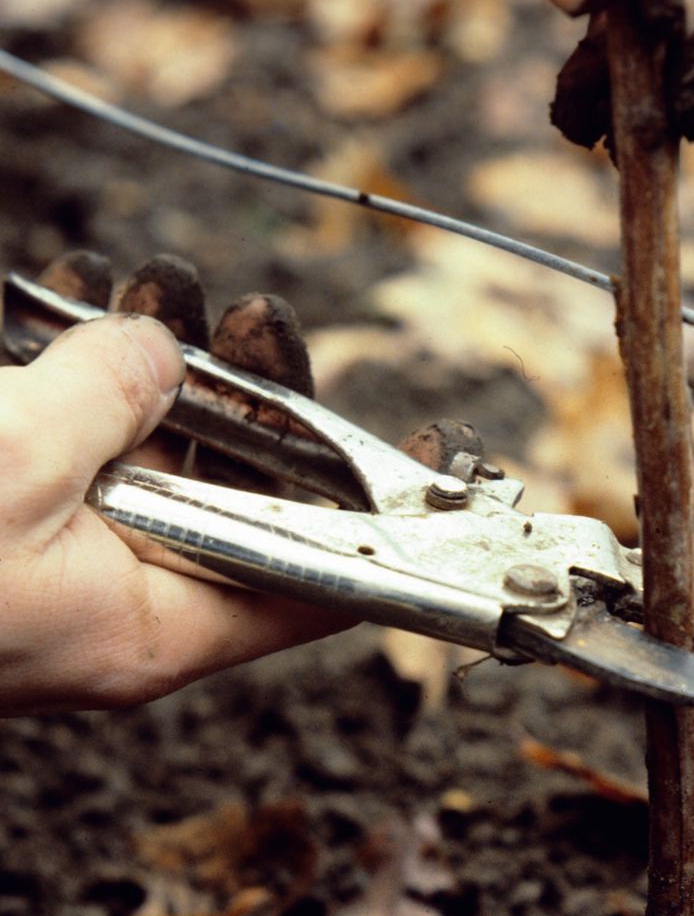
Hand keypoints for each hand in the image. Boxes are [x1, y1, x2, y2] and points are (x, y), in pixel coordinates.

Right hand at [0, 312, 338, 713]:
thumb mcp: (17, 463)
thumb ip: (104, 399)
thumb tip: (153, 353)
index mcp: (153, 628)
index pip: (311, 583)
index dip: (375, 512)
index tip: (428, 450)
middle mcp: (115, 608)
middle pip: (230, 495)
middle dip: (246, 394)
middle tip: (254, 320)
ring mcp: (54, 568)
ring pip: (141, 459)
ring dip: (154, 367)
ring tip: (158, 286)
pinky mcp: (0, 528)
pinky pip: (64, 452)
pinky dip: (74, 380)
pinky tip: (78, 302)